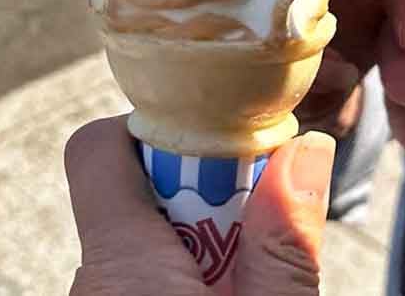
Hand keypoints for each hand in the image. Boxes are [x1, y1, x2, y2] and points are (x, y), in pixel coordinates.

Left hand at [65, 116, 334, 294]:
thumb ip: (285, 241)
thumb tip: (308, 147)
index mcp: (122, 267)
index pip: (100, 147)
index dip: (157, 125)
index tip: (221, 144)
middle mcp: (95, 279)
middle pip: (140, 185)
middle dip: (205, 187)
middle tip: (259, 220)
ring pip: (149, 232)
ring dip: (204, 234)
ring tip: (253, 269)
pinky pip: (144, 270)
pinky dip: (187, 269)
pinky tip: (231, 291)